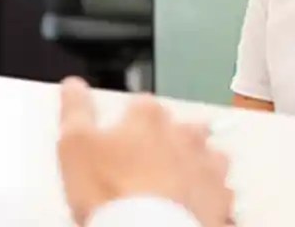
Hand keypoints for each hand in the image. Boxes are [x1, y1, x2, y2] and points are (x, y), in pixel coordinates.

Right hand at [57, 78, 233, 225]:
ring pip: (205, 156)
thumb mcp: (74, 145)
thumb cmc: (112, 193)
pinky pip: (218, 191)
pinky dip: (206, 196)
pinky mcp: (220, 198)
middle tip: (141, 167)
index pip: (140, 104)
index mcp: (149, 116)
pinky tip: (187, 207)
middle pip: (178, 127)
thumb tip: (73, 87)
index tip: (116, 140)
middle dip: (164, 141)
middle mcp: (185, 134)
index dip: (126, 122)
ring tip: (169, 187)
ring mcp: (207, 165)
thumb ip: (76, 109)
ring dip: (191, 165)